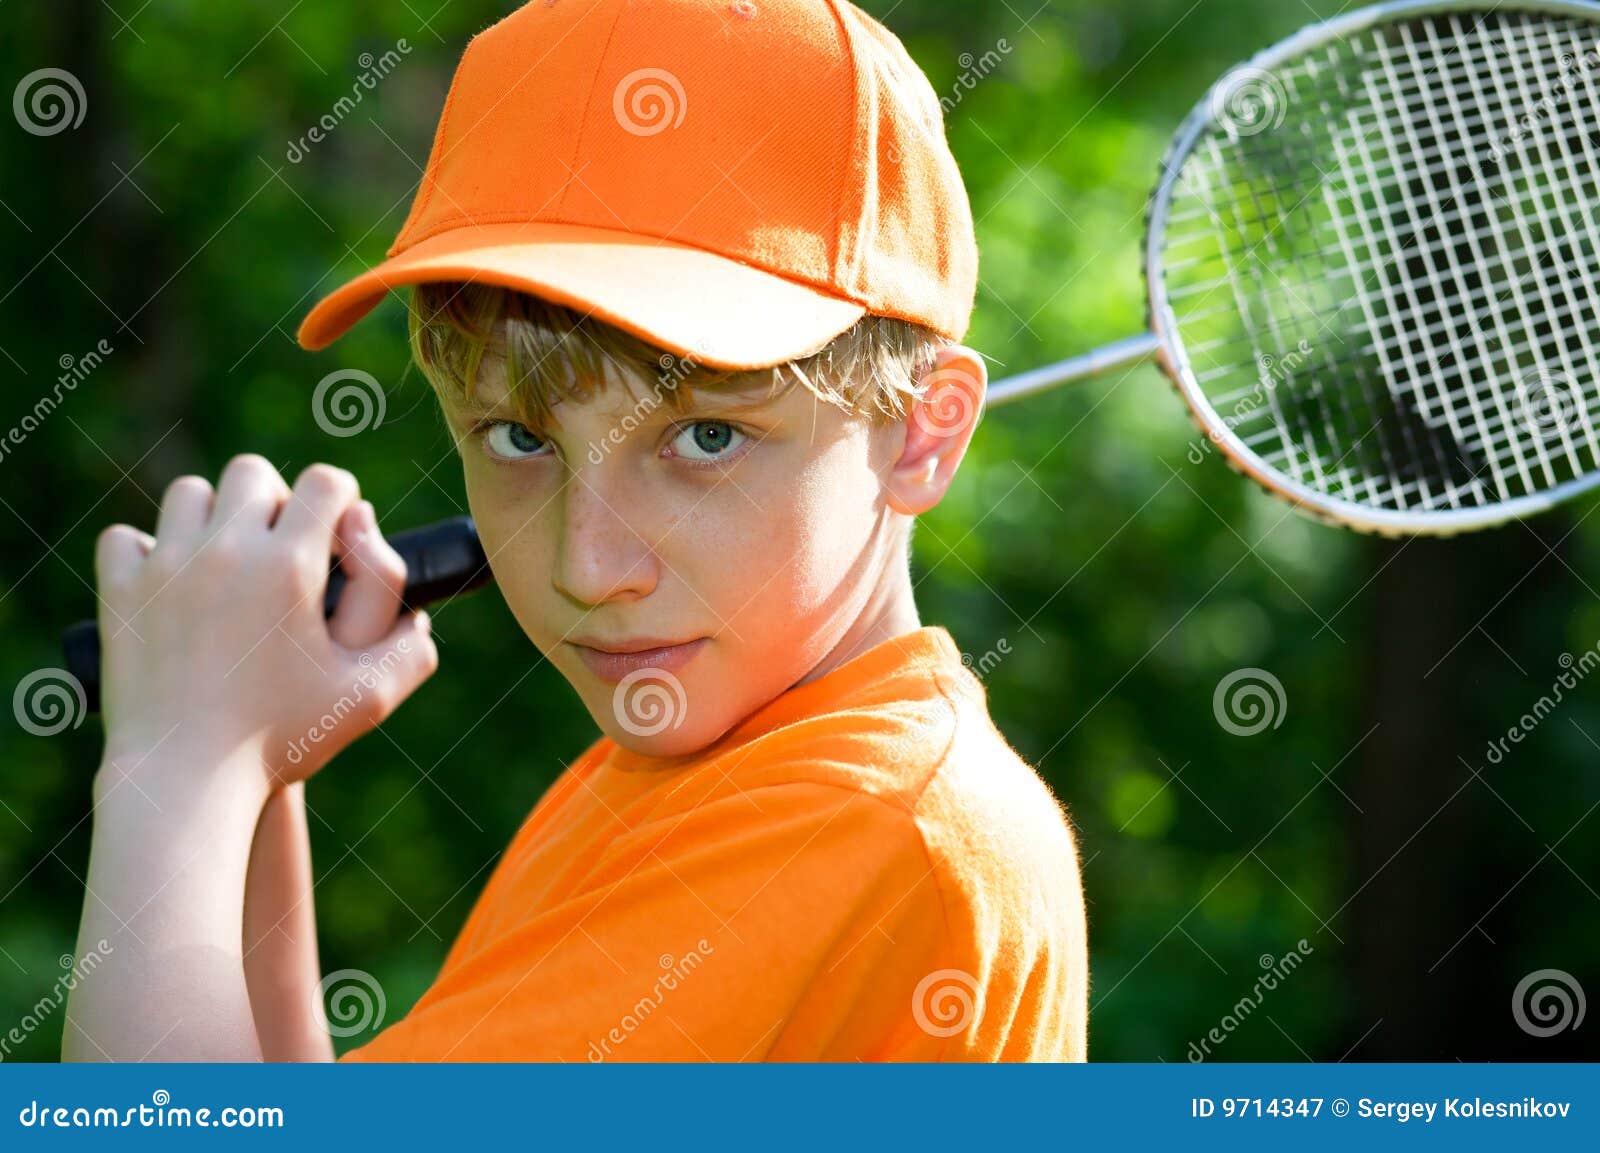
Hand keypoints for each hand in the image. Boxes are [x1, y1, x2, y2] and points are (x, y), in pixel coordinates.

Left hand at [93, 454, 437, 791]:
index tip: (334, 534)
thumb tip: (422, 616)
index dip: (339, 500)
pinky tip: (169, 585)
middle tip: (280, 550)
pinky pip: (127, 537)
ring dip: (213, 518)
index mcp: (291, 566)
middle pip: (254, 472)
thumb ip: (413, 653)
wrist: (184, 780)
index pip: (326, 481)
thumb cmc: (281, 740)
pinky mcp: (121, 591)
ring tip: (226, 564)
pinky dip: (146, 551)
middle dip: (274, 501)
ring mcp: (167, 566)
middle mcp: (227, 551)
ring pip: (190, 494)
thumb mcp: (367, 700)